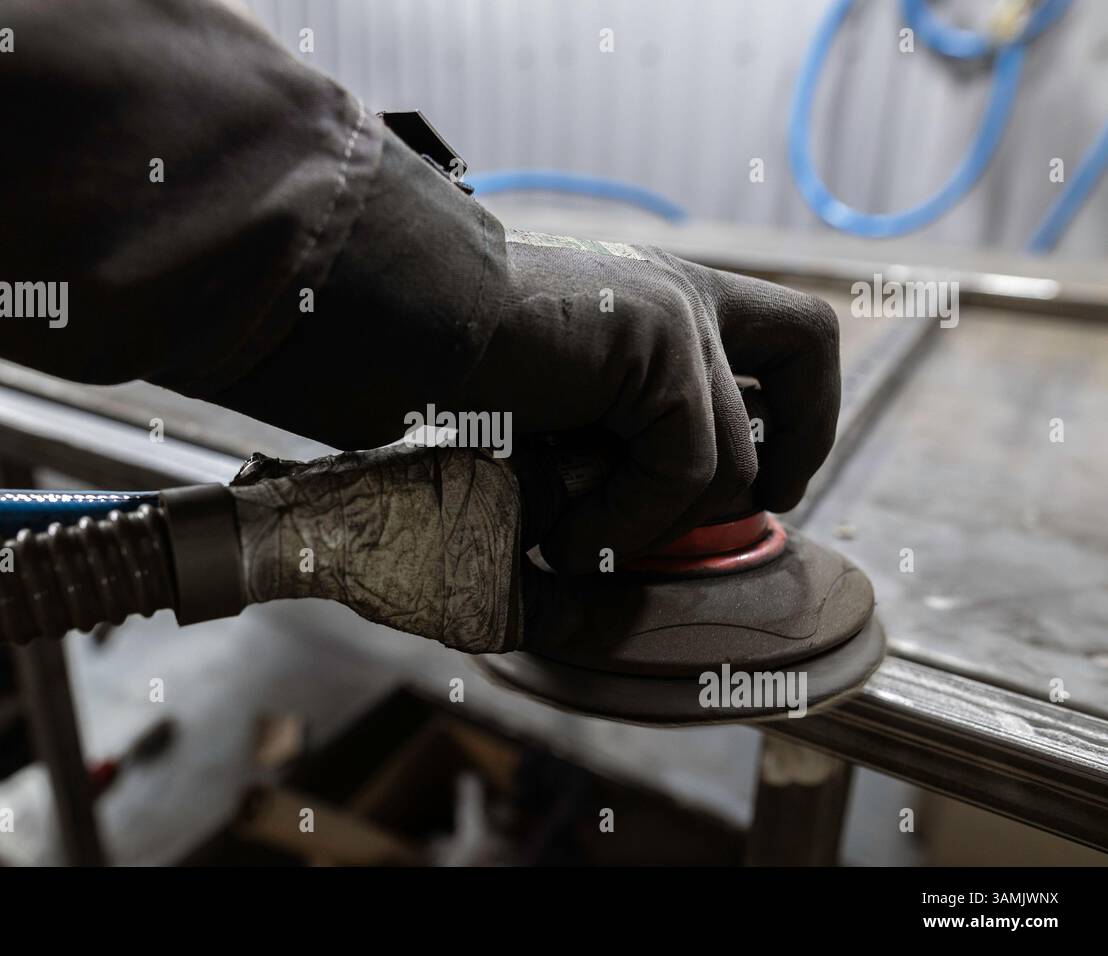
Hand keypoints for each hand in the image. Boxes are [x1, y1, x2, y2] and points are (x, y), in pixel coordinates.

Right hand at [462, 234, 840, 573]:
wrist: (401, 325)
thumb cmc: (457, 374)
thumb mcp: (564, 409)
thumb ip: (622, 433)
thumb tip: (677, 506)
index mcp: (663, 297)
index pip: (787, 331)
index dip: (808, 408)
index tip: (771, 483)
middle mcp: (680, 292)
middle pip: (808, 345)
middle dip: (801, 445)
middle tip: (753, 509)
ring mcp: (673, 314)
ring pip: (729, 457)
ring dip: (654, 527)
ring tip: (576, 546)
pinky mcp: (656, 346)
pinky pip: (684, 470)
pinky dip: (627, 524)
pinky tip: (562, 540)